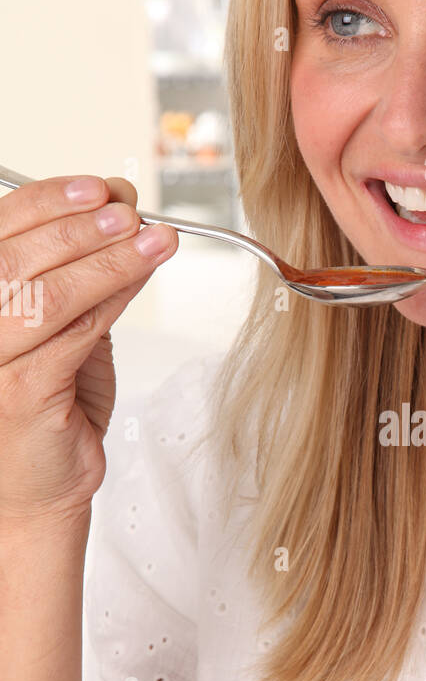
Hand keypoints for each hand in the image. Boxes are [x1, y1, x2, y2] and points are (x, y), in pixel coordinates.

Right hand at [0, 174, 177, 523]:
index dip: (49, 200)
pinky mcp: (18, 393)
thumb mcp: (61, 330)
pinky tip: (141, 276)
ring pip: (47, 293)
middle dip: (83, 225)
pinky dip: (113, 297)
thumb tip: (121, 212)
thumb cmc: (47, 411)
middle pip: (17, 257)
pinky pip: (73, 332)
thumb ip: (79, 279)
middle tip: (132, 210)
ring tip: (153, 239)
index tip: (100, 186)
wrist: (38, 494)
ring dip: (108, 259)